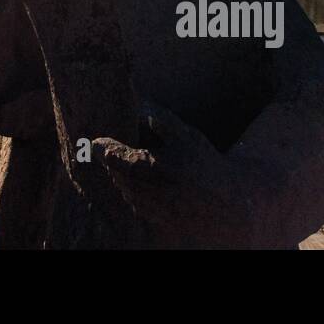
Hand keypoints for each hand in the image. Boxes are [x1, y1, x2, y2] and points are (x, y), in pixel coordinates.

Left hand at [91, 101, 257, 246]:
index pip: (110, 155)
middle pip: (113, 172)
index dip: (101, 145)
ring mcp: (147, 207)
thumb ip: (157, 118)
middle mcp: (142, 190)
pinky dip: (131, 190)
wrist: (227, 202)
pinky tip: (140, 181)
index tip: (96, 139)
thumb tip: (137, 104)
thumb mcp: (184, 134)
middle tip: (106, 148)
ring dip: (120, 176)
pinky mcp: (154, 219)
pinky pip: (134, 202)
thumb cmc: (204, 164)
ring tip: (124, 164)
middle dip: (111, 161)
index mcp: (145, 166)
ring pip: (122, 188)